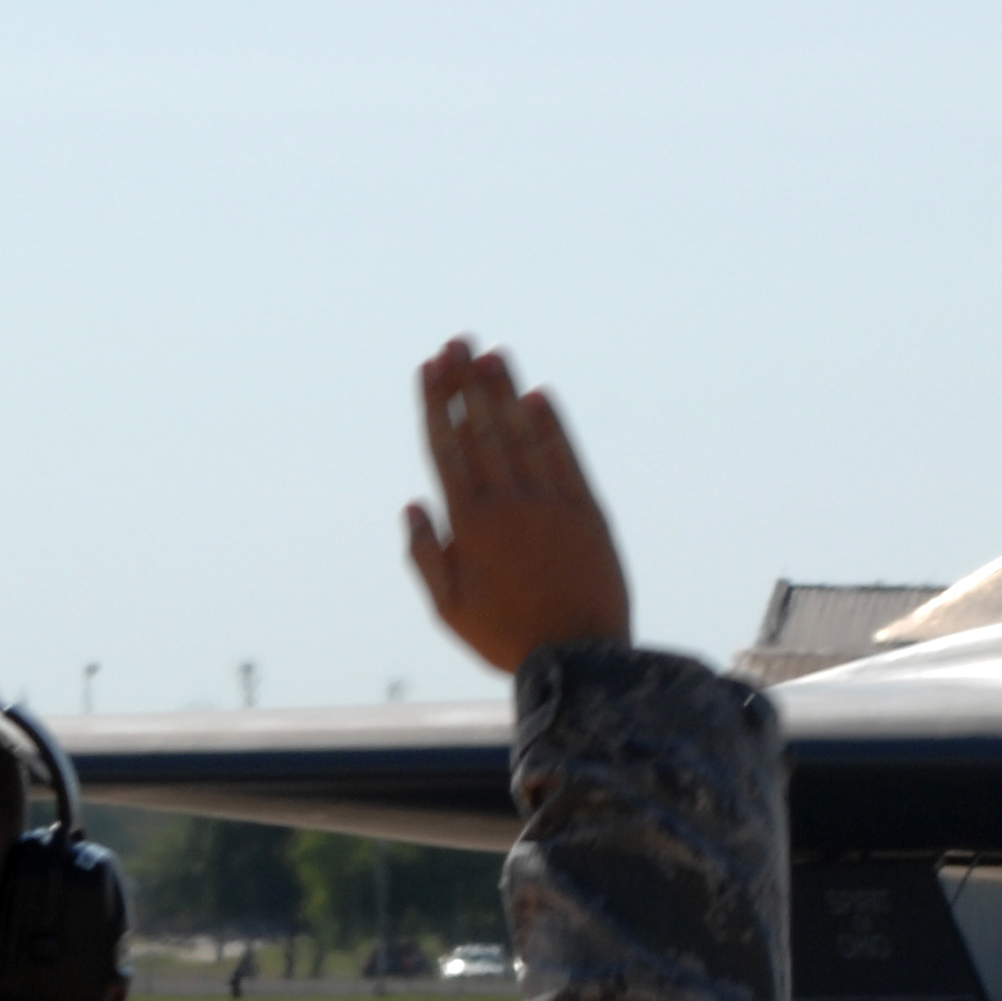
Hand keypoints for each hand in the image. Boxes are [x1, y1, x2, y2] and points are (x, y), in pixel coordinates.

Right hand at [403, 338, 631, 672]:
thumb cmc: (507, 638)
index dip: (437, 403)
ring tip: (492, 353)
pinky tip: (538, 396)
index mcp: (470, 526)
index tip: (430, 365)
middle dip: (467, 382)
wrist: (582, 659)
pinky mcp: (588, 511)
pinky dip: (551, 424)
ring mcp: (551, 503)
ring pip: (522, 434)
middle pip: (482, 429)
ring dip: (506, 391)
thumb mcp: (449, 609)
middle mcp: (508, 504)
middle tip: (458, 341)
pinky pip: (565, 456)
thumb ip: (427, 555)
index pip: (447, 448)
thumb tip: (413, 505)